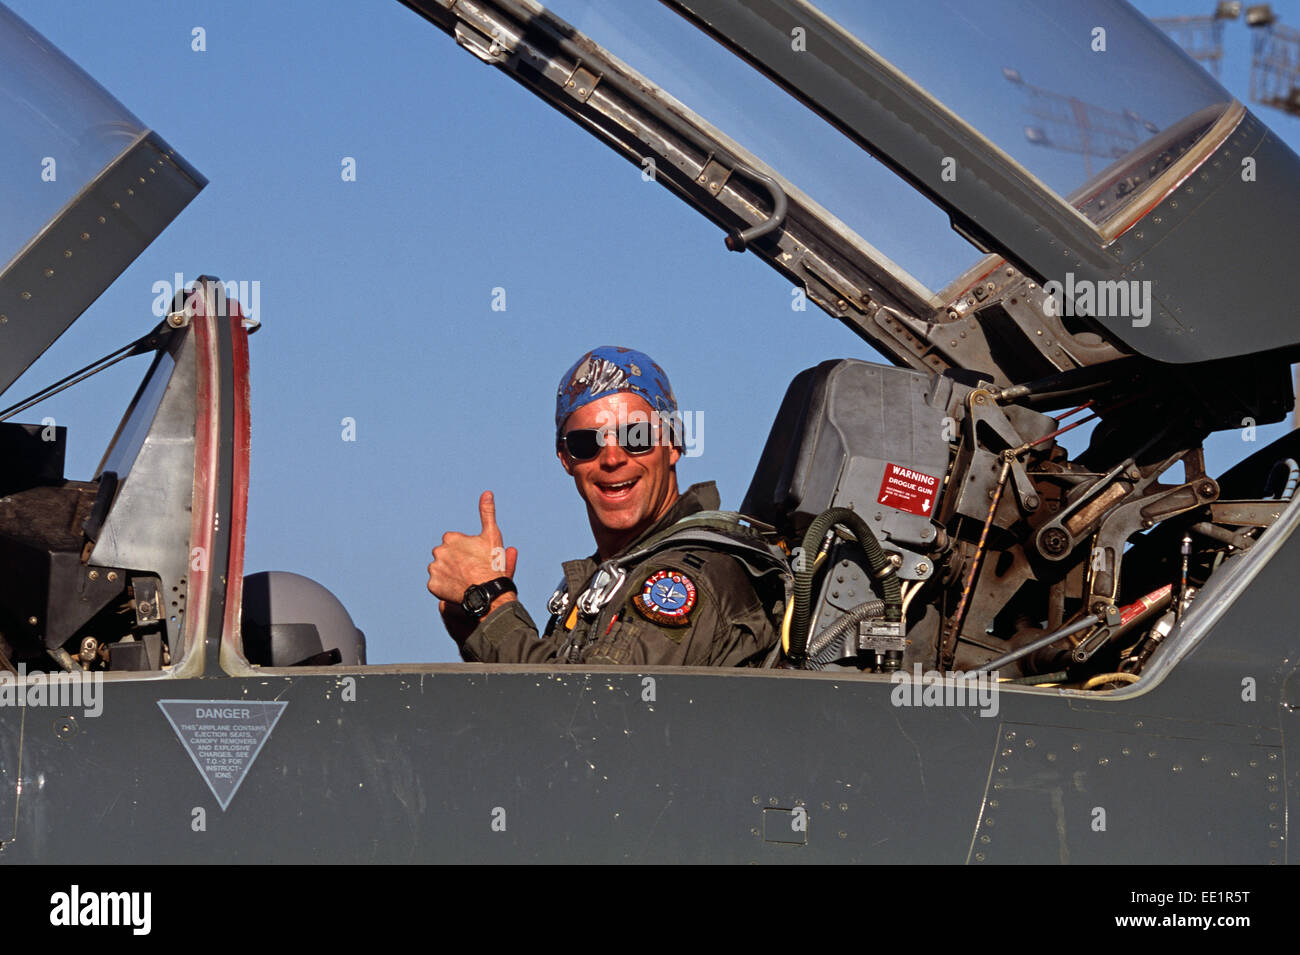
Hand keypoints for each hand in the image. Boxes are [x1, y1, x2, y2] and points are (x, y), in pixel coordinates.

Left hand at [428, 491, 517, 635]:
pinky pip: (437, 585)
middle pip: (445, 556)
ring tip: (464, 580)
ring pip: (440, 569)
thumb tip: (487, 492)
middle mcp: (439, 552)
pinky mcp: (432, 585)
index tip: (475, 558)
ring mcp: (435, 569)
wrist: (488, 592)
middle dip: (454, 561)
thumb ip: (487, 513)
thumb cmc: (492, 564)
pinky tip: (457, 588)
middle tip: (470, 570)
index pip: (454, 542)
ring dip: (449, 573)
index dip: (466, 550)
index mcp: (450, 538)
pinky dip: (445, 586)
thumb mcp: (492, 536)